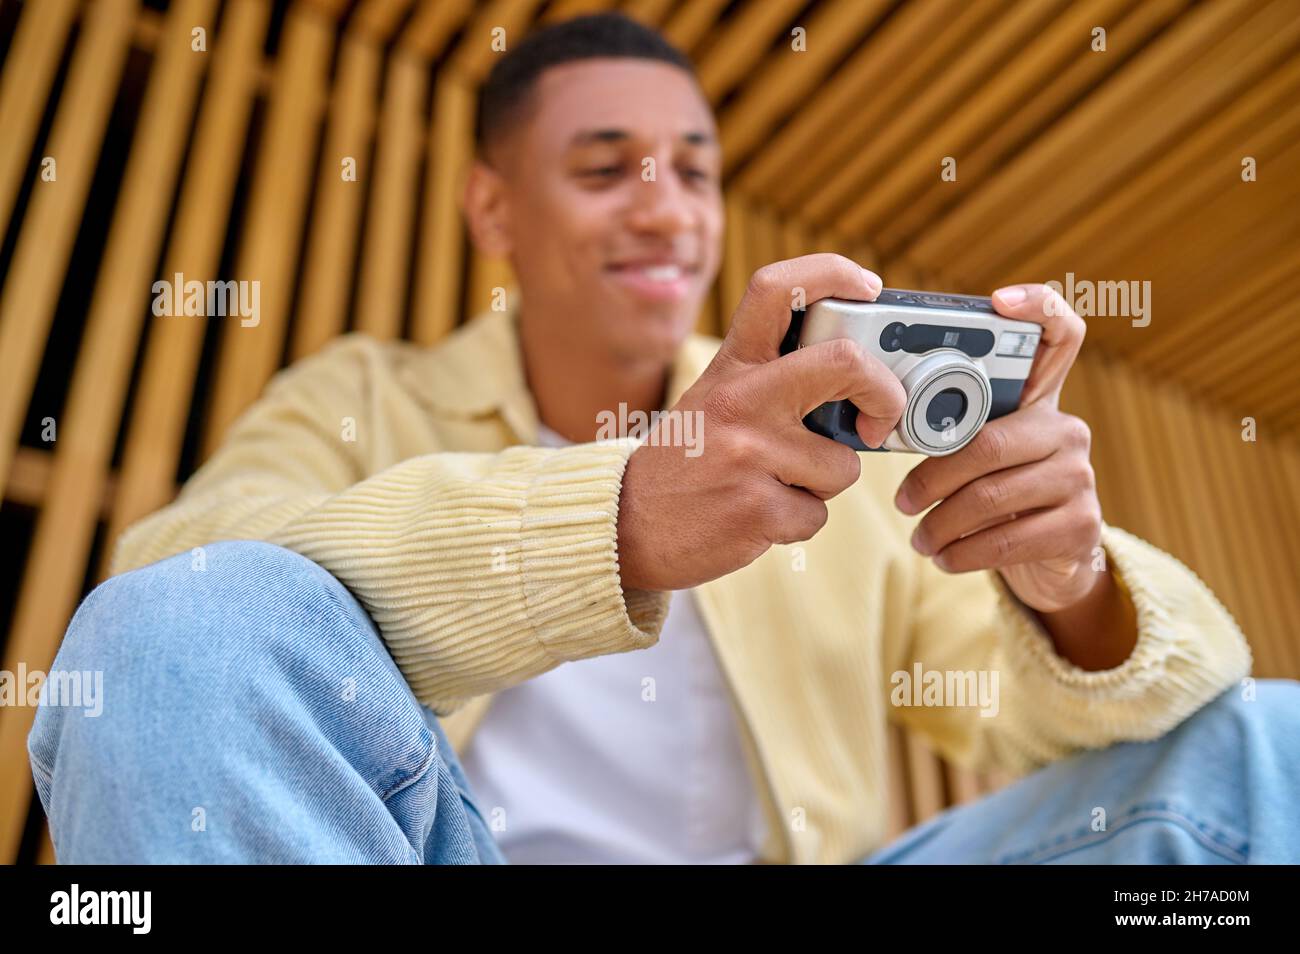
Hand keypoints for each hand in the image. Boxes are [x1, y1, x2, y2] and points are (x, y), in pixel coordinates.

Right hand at [617, 254, 905, 591]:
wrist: (626, 525)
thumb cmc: (686, 462)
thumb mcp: (716, 401)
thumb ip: (774, 382)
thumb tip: (858, 383)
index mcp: (731, 366)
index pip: (778, 289)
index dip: (834, 274)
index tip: (868, 290)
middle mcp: (740, 399)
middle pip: (844, 364)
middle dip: (885, 395)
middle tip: (878, 420)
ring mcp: (748, 454)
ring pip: (841, 464)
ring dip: (820, 484)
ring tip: (771, 485)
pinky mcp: (756, 509)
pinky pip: (817, 514)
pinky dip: (796, 522)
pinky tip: (756, 516)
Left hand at [895, 283, 1104, 613]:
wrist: (1051, 562)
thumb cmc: (996, 495)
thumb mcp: (976, 456)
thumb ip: (948, 429)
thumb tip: (877, 419)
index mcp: (1039, 400)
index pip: (1060, 333)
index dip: (1037, 307)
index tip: (997, 302)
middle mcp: (1067, 429)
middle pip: (989, 442)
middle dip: (933, 477)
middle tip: (902, 501)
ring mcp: (1080, 476)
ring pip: (993, 494)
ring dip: (942, 523)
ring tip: (919, 537)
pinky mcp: (1083, 525)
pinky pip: (1010, 538)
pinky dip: (965, 552)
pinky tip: (945, 557)